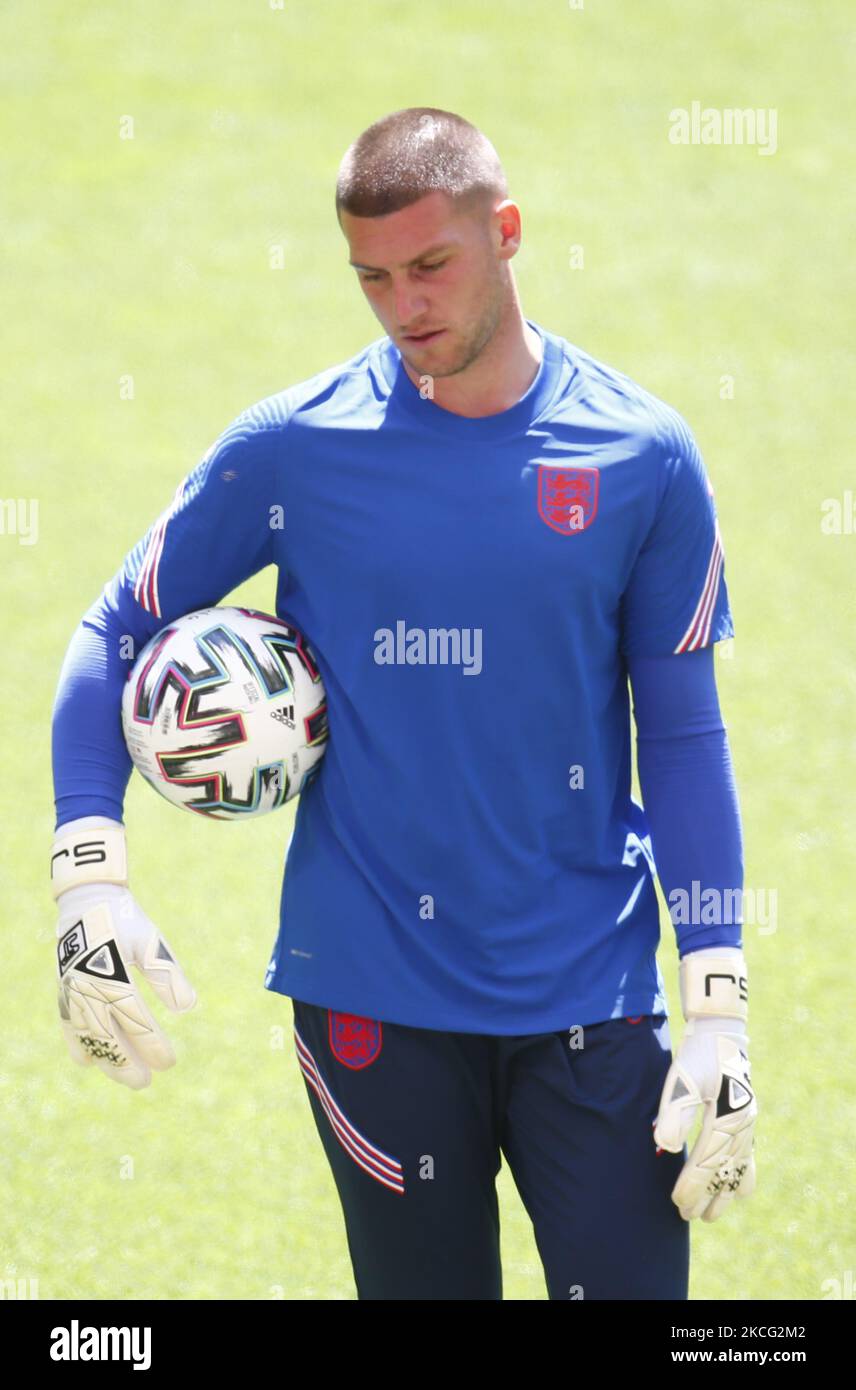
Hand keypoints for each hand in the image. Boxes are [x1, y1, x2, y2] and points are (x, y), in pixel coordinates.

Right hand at [56, 882, 195, 1089]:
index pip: (137, 1021)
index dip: (152, 1045)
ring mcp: (72, 991)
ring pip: (87, 1036)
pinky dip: (76, 1044)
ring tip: (124, 1078)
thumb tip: (187, 1008)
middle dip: (126, 1063)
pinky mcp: (63, 989)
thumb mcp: (151, 942)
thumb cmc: (126, 921)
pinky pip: (68, 1024)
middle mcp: (89, 988)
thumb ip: (167, 975)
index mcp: (114, 976)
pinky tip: (87, 1063)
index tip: (169, 1062)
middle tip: (145, 1083)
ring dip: (105, 1060)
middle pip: (107, 1037)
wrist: (88, 899)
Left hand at [654, 946, 755, 1221]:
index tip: (676, 1204)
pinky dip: (739, 1176)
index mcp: (727, 1118)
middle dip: (706, 1196)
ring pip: (740, 1170)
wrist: (722, 1030)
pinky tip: (732, 1186)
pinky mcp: (746, 1118)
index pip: (707, 1163)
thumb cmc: (698, 1054)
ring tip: (710, 1213)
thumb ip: (675, 1113)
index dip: (692, 1186)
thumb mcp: (682, 1079)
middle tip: (686, 1216)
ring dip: (725, 1193)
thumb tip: (666, 1146)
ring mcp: (748, 1123)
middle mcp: (743, 1125)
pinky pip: (748, 1157)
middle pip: (725, 1173)